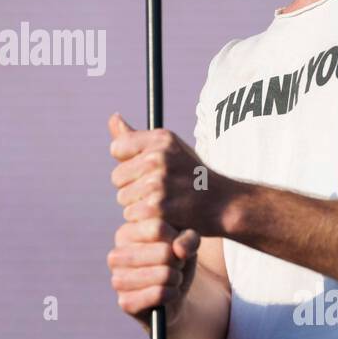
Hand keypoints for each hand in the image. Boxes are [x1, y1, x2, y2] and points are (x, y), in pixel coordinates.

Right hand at [107, 217, 201, 323]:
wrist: (172, 295)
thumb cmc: (175, 261)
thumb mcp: (186, 243)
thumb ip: (188, 238)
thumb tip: (179, 250)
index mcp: (125, 233)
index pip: (158, 227)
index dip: (177, 238)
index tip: (177, 246)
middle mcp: (116, 255)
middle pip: (164, 252)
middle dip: (178, 261)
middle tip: (176, 266)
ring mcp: (118, 280)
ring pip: (163, 274)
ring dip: (176, 278)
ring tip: (173, 279)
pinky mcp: (125, 303)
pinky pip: (159, 294)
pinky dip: (172, 294)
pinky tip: (171, 293)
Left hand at [108, 112, 223, 236]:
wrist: (224, 204)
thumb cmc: (192, 176)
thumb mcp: (170, 149)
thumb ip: (136, 138)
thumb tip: (113, 118)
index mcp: (160, 139)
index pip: (118, 148)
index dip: (129, 162)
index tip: (146, 169)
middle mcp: (158, 157)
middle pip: (117, 177)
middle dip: (133, 186)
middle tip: (159, 189)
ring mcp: (158, 183)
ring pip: (123, 198)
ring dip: (138, 204)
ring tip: (164, 202)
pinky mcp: (158, 208)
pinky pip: (131, 215)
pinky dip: (144, 220)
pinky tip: (164, 216)